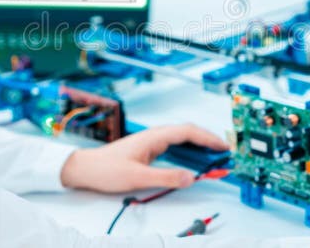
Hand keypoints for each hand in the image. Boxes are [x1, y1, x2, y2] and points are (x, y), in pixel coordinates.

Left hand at [60, 124, 228, 192]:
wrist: (85, 168)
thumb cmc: (105, 170)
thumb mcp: (138, 178)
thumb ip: (165, 177)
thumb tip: (190, 178)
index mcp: (153, 137)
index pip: (188, 132)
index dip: (208, 138)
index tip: (223, 146)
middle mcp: (154, 135)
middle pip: (188, 132)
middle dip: (208, 140)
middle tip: (224, 151)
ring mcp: (152, 141)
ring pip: (182, 138)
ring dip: (199, 144)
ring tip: (214, 155)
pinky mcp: (149, 149)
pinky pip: (175, 145)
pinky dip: (188, 150)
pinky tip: (194, 159)